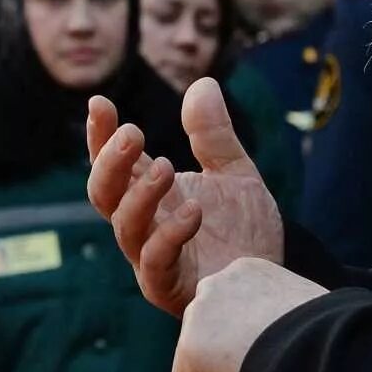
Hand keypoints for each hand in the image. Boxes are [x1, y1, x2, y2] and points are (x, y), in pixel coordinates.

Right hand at [87, 78, 285, 316]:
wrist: (271, 284)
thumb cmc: (245, 234)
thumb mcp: (235, 174)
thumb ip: (214, 135)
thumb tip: (202, 83)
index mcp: (150, 195)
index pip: (112, 163)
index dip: (100, 135)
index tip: (99, 103)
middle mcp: (143, 225)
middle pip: (103, 194)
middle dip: (110, 162)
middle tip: (132, 133)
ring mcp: (151, 258)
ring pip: (124, 227)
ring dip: (140, 195)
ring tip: (166, 167)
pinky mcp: (169, 288)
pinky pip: (155, 262)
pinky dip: (169, 234)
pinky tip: (194, 211)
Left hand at [172, 257, 328, 371]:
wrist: (323, 349)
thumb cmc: (338, 338)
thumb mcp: (318, 316)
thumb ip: (293, 324)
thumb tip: (297, 354)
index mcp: (250, 272)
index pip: (238, 312)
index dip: (255, 349)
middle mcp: (217, 283)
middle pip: (214, 335)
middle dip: (230, 368)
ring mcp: (198, 315)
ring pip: (201, 365)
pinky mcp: (188, 352)